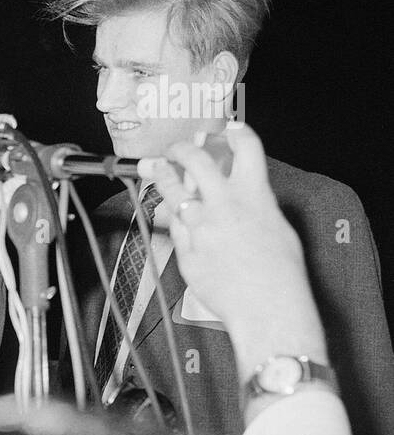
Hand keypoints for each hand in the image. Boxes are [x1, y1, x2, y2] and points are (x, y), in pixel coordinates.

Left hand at [140, 123, 326, 377]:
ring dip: (162, 174)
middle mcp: (224, 204)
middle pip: (195, 160)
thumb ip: (253, 203)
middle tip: (177, 148)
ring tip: (156, 168)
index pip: (246, 147)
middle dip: (182, 148)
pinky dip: (173, 217)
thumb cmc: (279, 272)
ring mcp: (200, 226)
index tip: (228, 128)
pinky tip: (173, 213)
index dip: (235, 132)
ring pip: (172, 189)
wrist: (266, 306)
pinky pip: (174, 226)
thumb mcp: (276, 225)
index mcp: (254, 194)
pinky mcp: (185, 248)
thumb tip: (236, 189)